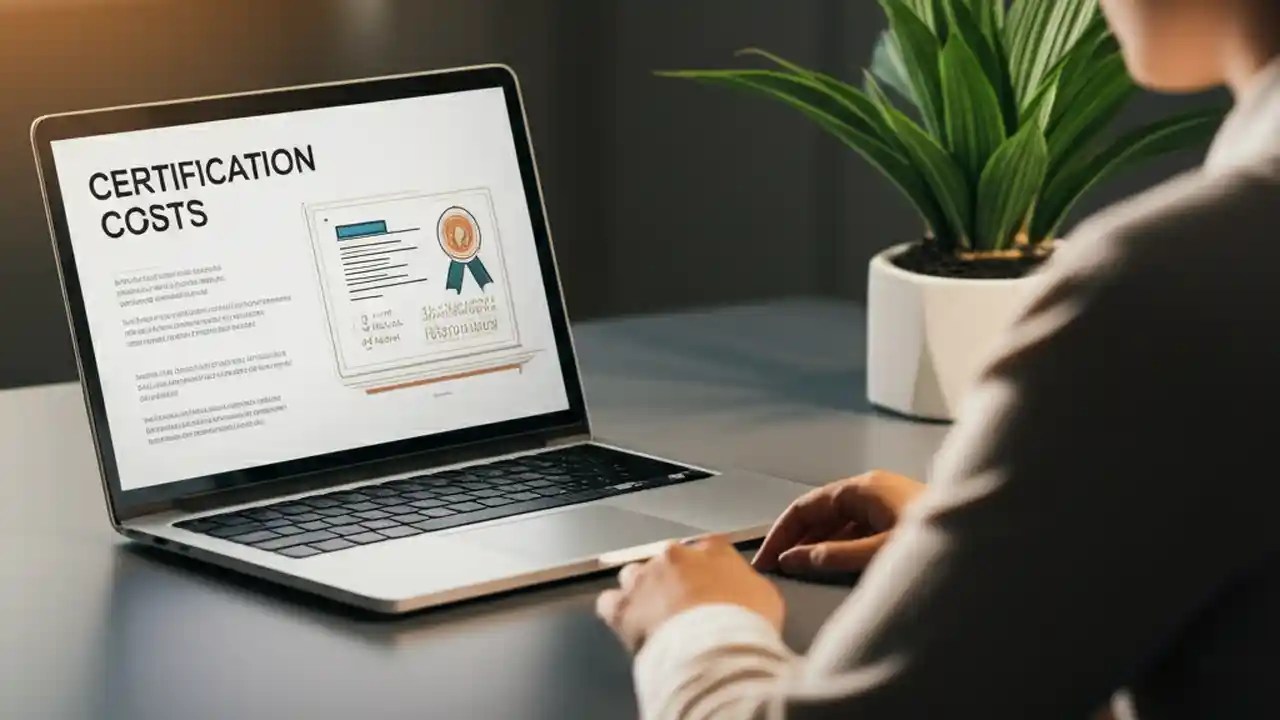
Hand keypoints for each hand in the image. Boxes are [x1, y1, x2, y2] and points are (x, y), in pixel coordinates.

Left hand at [596, 535, 784, 652]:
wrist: (716, 649)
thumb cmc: (747, 624)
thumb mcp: (765, 597)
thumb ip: (747, 584)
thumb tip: (740, 590)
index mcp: (713, 549)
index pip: (707, 549)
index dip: (706, 571)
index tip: (709, 588)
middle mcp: (675, 555)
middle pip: (667, 561)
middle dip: (671, 579)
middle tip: (682, 607)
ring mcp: (644, 578)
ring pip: (633, 575)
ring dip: (641, 591)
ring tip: (652, 616)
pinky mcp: (622, 606)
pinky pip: (608, 602)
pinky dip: (616, 612)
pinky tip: (625, 626)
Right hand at [752, 470, 925, 577]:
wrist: (987, 542)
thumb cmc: (938, 541)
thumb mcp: (877, 553)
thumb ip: (832, 556)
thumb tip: (795, 559)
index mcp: (863, 488)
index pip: (805, 506)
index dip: (781, 533)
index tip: (766, 557)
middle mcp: (872, 491)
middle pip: (820, 513)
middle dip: (795, 540)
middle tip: (776, 569)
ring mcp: (885, 504)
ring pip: (837, 523)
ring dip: (816, 545)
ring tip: (798, 572)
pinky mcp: (897, 519)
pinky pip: (855, 531)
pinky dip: (837, 547)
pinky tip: (831, 567)